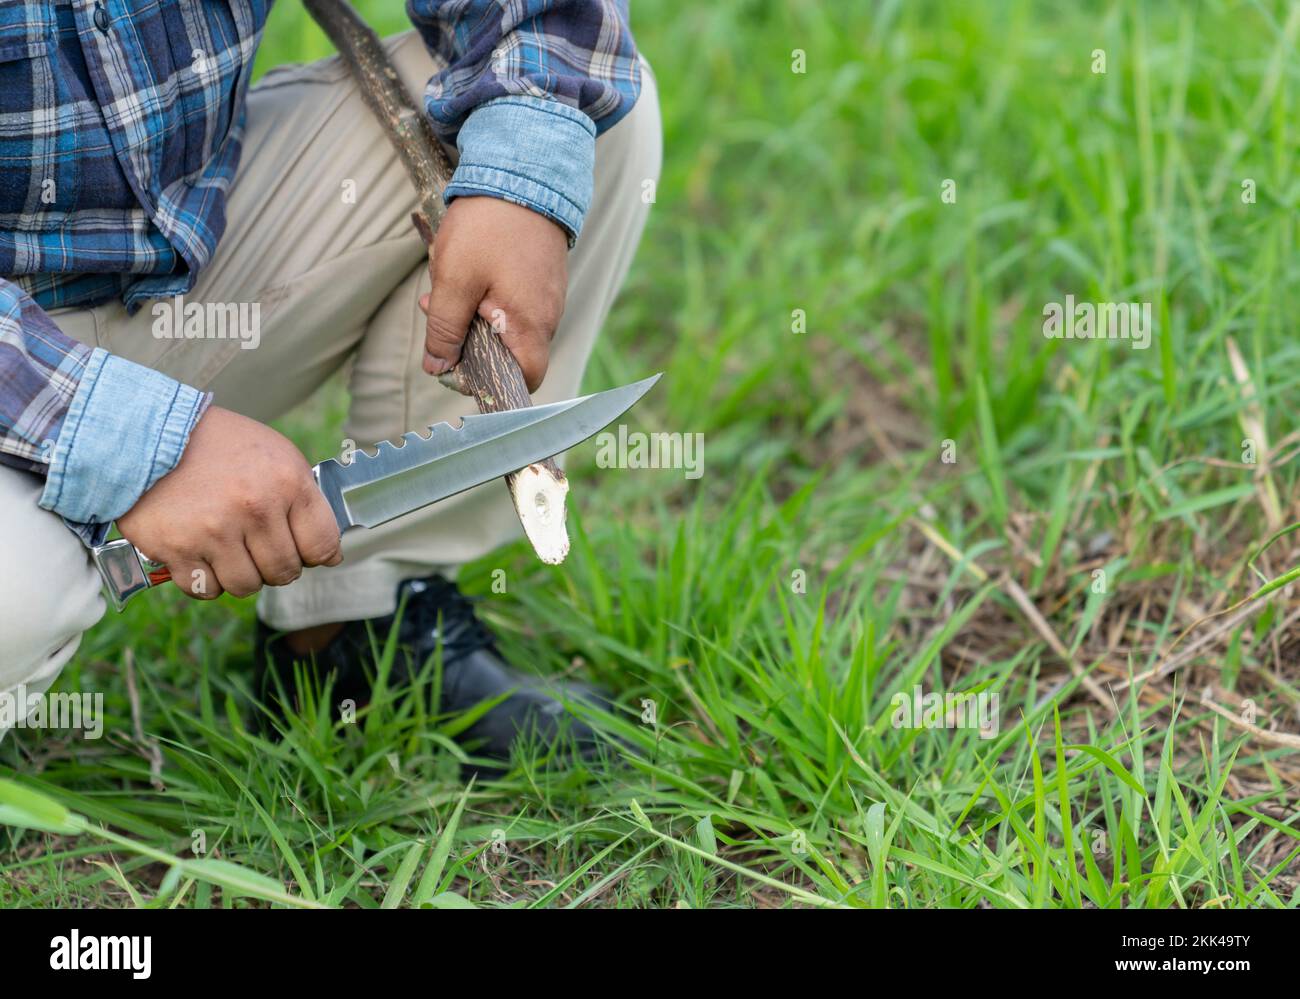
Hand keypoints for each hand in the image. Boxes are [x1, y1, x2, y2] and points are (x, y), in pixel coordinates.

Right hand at [116, 406, 342, 599]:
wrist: (149, 433)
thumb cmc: (221, 446)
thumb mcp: (277, 457)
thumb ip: (307, 503)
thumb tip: (331, 556)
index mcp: (287, 483)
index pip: (322, 545)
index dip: (315, 554)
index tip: (302, 549)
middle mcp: (255, 508)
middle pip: (285, 572)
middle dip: (275, 565)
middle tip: (256, 544)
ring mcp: (215, 531)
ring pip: (247, 586)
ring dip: (241, 575)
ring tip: (228, 548)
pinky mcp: (177, 548)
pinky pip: (206, 589)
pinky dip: (205, 580)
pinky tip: (201, 554)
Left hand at [420, 196, 568, 392]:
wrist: (524, 171)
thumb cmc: (489, 227)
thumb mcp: (454, 280)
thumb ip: (444, 329)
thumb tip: (437, 368)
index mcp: (530, 324)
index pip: (525, 380)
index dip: (490, 383)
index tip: (455, 365)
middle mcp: (548, 316)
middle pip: (512, 353)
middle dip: (469, 341)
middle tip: (435, 313)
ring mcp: (549, 296)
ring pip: (509, 325)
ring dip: (473, 314)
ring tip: (445, 285)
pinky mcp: (544, 278)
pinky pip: (515, 303)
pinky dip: (487, 296)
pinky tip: (466, 271)